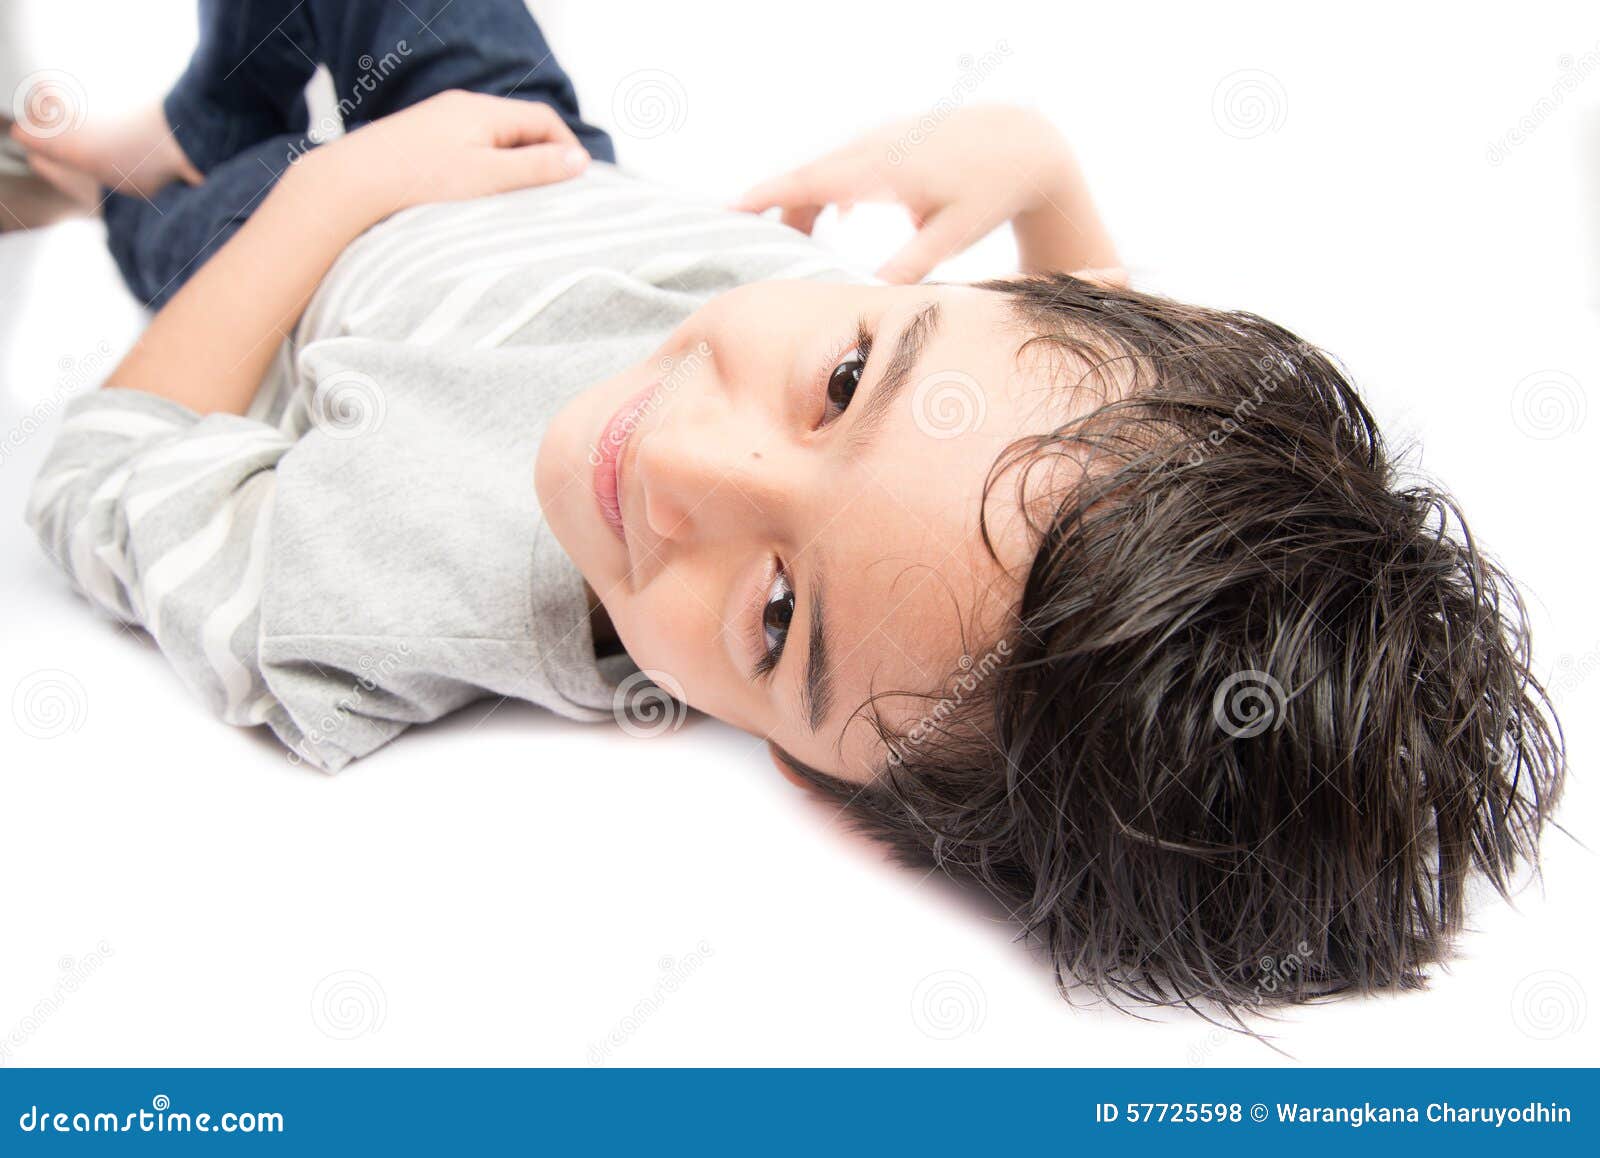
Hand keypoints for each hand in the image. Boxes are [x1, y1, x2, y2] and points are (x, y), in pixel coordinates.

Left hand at [301, 90, 590, 220]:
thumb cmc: (418, 181)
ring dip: (511, 169)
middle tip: (552, 198)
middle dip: (541, 160)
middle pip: (517, 129)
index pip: (542, 119)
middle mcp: (460, 108)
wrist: (348, 186)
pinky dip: (482, 172)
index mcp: (482, 110)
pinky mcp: (418, 143)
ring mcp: (437, 124)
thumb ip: (537, 169)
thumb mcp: (489, 178)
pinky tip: (475, 200)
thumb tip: (580, 160)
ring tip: (515, 204)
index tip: (577, 184)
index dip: (566, 149)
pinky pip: (466, 152)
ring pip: (491, 142)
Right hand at [732, 105, 1119, 283]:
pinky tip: (835, 219)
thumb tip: (864, 296)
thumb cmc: (989, 193)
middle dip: (775, 208)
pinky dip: (833, 190)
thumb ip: (906, 266)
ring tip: (791, 243)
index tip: (730, 210)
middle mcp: (876, 146)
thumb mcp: (951, 237)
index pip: (811, 182)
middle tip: (748, 245)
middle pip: (809, 177)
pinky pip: (847, 165)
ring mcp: (882, 138)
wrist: (1024, 143)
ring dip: (806, 203)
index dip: (767, 196)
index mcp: (884, 170)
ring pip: (827, 171)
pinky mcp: (892, 139)